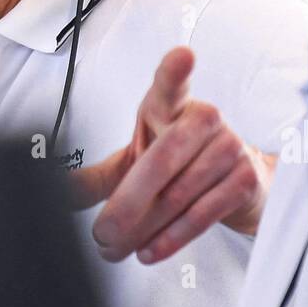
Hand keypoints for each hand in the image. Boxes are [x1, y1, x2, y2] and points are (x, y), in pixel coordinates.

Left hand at [69, 46, 276, 263]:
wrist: (240, 182)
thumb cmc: (182, 162)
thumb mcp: (137, 162)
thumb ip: (100, 177)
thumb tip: (62, 192)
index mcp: (173, 106)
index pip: (172, 85)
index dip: (175, 71)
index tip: (183, 56)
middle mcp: (205, 120)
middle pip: (162, 159)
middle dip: (126, 202)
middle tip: (102, 231)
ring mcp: (229, 148)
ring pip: (178, 195)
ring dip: (142, 229)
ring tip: (116, 248)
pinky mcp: (245, 180)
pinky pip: (201, 214)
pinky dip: (170, 238)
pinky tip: (149, 250)